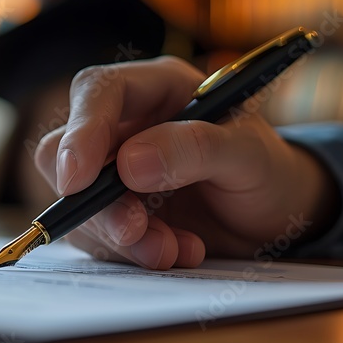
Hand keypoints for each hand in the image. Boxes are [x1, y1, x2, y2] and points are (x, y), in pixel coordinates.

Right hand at [33, 56, 339, 268]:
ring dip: (121, 237)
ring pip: (79, 203)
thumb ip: (197, 148)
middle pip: (67, 154)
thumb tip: (130, 164)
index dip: (79, 132)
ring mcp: (114, 171)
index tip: (77, 180)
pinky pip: (98, 236)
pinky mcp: (114, 212)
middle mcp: (126, 126)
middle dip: (97, 203)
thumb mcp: (250, 155)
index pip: (97, 93)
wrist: (275, 220)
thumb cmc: (269, 173)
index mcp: (157, 89)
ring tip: (177, 250)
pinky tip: (178, 251)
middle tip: (135, 232)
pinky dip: (133, 253)